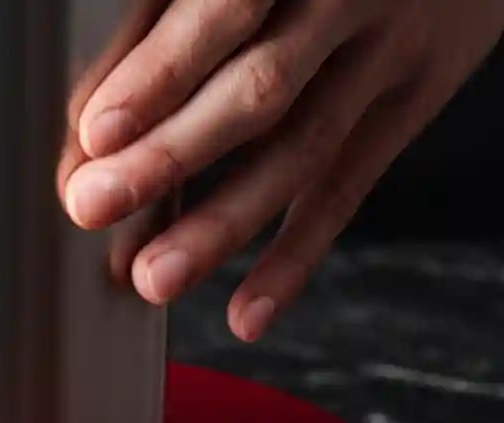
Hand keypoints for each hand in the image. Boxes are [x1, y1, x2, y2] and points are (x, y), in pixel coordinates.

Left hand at [65, 0, 503, 340]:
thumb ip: (169, 24)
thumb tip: (87, 130)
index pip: (221, 9)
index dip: (160, 72)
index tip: (96, 134)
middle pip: (260, 87)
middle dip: (170, 155)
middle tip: (96, 205)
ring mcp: (391, 49)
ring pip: (303, 149)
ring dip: (221, 223)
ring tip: (155, 276)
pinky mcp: (416, 97)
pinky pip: (349, 186)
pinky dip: (295, 257)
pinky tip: (247, 312)